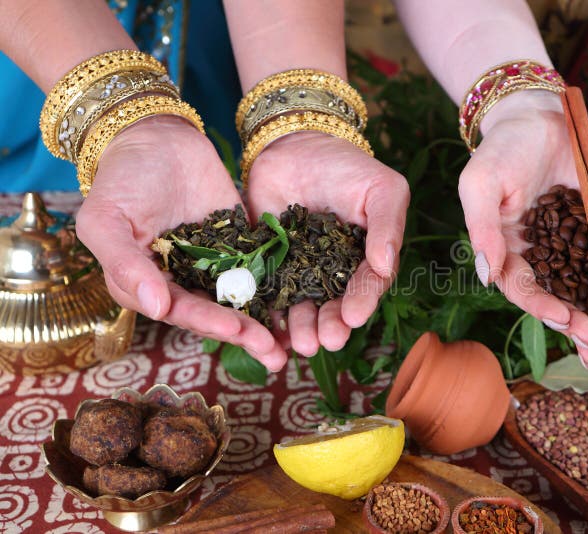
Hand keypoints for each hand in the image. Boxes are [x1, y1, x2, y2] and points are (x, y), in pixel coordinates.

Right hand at [75, 116, 287, 369]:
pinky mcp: (239, 247)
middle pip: (215, 313)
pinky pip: (259, 271)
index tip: (236, 328)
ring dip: (263, 323)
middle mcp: (181, 282)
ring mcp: (213, 265)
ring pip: (240, 300)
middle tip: (275, 352)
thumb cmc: (121, 179)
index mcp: (145, 285)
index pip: (179, 310)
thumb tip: (155, 308)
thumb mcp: (106, 220)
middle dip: (244, 333)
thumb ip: (125, 264)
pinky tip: (301, 306)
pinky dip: (278, 290)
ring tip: (290, 345)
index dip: (208, 321)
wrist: (157, 137)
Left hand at [245, 131, 409, 356]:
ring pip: (301, 306)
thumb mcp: (381, 189)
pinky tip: (266, 333)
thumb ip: (387, 226)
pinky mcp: (269, 265)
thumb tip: (387, 266)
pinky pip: (267, 293)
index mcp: (367, 257)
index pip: (367, 285)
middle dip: (330, 325)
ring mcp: (301, 270)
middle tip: (325, 340)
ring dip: (302, 327)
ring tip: (300, 343)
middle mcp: (335, 271)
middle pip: (334, 306)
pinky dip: (267, 314)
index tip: (353, 317)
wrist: (295, 144)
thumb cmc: (347, 166)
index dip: (362, 302)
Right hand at [459, 91, 587, 362]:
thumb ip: (481, 227)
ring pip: (586, 288)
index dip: (542, 308)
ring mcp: (569, 244)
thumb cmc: (503, 147)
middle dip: (577, 324)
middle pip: (557, 298)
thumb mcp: (481, 182)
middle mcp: (539, 254)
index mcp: (508, 250)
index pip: (523, 289)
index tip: (564, 320)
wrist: (540, 113)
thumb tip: (486, 276)